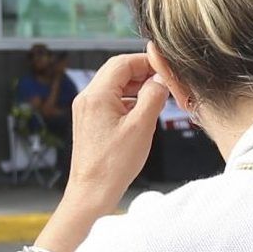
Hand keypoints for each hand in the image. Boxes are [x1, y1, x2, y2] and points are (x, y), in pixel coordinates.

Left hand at [65, 55, 166, 209]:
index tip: (165, 67)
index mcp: (97, 95)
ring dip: (136, 86)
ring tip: (158, 96)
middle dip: (142, 72)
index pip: (122, 63)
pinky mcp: (90, 121)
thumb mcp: (142, 127)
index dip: (146, 61)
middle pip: (116, 71)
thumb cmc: (114, 164)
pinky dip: (129, 99)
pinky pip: (110, 100)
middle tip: (165, 80)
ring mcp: (87, 110)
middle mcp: (87, 98)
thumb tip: (160, 80)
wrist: (93, 190)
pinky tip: (144, 111)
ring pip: (114, 85)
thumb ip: (153, 97)